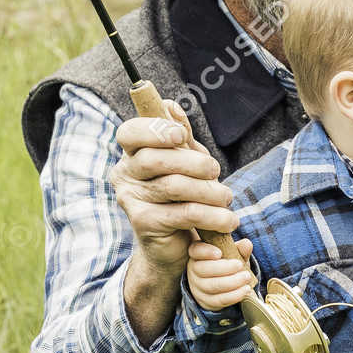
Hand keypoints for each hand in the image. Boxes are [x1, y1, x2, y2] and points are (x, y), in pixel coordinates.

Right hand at [111, 99, 237, 282]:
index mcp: (132, 155)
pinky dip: (211, 216)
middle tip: (215, 171)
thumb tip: (170, 105)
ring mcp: (131, 200)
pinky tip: (227, 221)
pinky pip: (184, 213)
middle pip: (155, 159)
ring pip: (174, 186)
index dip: (153, 129)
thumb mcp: (185, 164)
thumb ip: (180, 137)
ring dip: (210, 191)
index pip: (130, 133)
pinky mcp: (144, 223)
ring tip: (227, 199)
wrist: (174, 247)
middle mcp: (125, 175)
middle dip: (194, 163)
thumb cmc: (182, 198)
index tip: (179, 135)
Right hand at [186, 238, 254, 310]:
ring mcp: (197, 287)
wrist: (226, 286)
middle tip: (240, 265)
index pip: (196, 250)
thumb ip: (240, 249)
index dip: (205, 251)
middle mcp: (193, 270)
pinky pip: (217, 300)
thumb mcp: (234, 255)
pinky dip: (233, 295)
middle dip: (223, 268)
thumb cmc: (228, 265)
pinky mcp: (205, 301)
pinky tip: (245, 290)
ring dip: (231, 282)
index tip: (219, 253)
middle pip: (202, 269)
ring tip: (246, 277)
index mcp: (198, 254)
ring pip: (210, 286)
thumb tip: (246, 244)